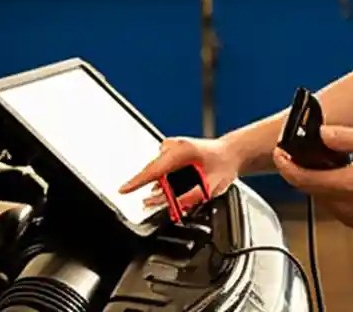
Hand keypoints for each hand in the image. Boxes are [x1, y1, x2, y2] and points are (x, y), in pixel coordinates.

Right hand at [119, 136, 243, 213]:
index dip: (136, 182)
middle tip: (170, 203)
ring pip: (159, 174)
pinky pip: (163, 170)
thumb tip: (173, 205)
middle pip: (155, 174)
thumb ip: (190, 197)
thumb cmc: (222, 165)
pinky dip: (168, 180)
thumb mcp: (210, 186)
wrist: (229, 154)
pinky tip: (181, 184)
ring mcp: (170, 147)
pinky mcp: (170, 151)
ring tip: (185, 190)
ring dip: (165, 187)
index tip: (123, 190)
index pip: (153, 169)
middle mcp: (172, 146)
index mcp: (181, 151)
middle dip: (159, 192)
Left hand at [272, 125, 352, 231]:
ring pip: (326, 200)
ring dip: (325, 183)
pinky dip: (339, 194)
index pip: (301, 180)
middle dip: (307, 171)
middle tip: (313, 154)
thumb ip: (343, 137)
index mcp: (346, 185)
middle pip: (312, 189)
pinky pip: (341, 209)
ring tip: (340, 165)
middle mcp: (347, 207)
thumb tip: (320, 134)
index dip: (286, 166)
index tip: (280, 154)